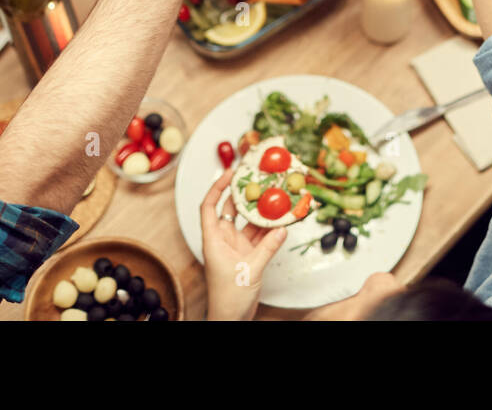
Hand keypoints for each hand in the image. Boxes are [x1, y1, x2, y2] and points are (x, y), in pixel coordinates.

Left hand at [199, 169, 288, 320]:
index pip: (209, 207)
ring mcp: (235, 247)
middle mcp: (223, 240)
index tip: (231, 173)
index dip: (217, 188)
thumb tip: (281, 229)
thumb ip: (267, 249)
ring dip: (261, 213)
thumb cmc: (228, 298)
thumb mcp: (249, 270)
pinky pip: (259, 237)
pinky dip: (269, 230)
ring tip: (275, 198)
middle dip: (244, 195)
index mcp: (213, 240)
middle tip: (258, 179)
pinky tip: (281, 222)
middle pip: (231, 210)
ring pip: (248, 223)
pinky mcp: (247, 255)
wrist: (231, 318)